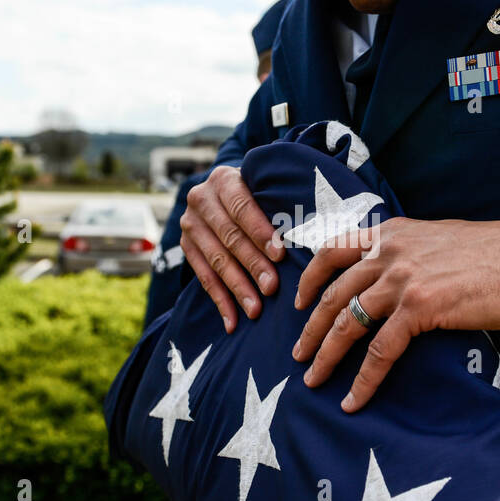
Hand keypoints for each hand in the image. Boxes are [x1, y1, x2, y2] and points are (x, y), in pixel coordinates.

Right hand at [179, 165, 284, 332]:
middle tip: (272, 287)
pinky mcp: (185, 247)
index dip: (260, 231)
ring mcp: (190, 224)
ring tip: (256, 310)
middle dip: (252, 264)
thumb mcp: (265, 188)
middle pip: (229, 236)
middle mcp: (200, 199)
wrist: (221, 194)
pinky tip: (232, 322)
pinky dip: (220, 301)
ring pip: (216, 260)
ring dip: (237, 287)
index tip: (279, 255)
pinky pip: (203, 278)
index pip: (241, 206)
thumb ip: (278, 203)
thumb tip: (313, 231)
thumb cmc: (259, 193)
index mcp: (223, 179)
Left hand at [291, 209, 499, 412]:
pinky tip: (354, 400)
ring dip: (325, 356)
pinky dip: (363, 379)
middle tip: (298, 355)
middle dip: (310, 328)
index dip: (310, 279)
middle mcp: (390, 251)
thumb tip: (401, 281)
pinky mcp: (421, 307)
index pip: (333, 250)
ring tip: (312, 381)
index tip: (298, 303)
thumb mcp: (443, 240)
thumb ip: (414, 254)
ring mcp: (403, 278)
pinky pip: (380, 351)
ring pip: (347, 322)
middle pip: (332, 292)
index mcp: (394, 232)